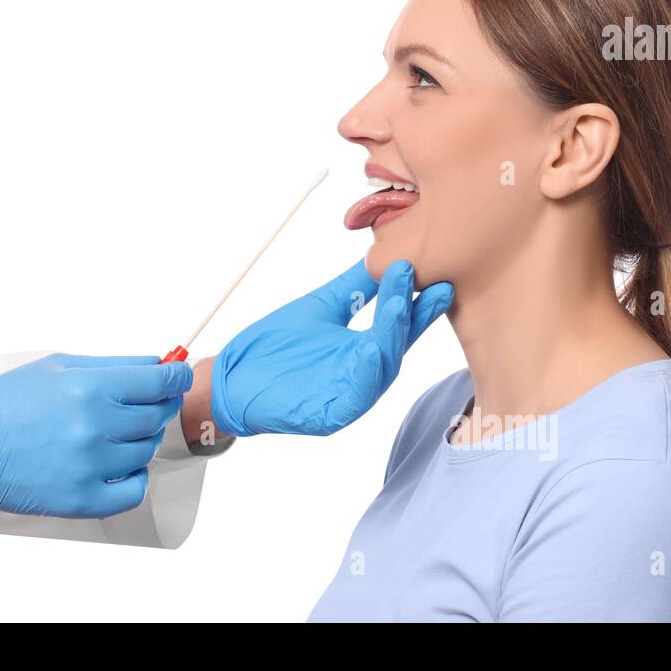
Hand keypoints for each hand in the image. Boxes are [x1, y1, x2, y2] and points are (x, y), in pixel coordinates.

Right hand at [0, 353, 191, 517]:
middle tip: (145, 402)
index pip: (158, 381)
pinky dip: (135, 478)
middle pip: (156, 415)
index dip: (176, 377)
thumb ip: (112, 364)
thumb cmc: (7, 403)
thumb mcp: (57, 367)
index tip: (179, 376)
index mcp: (89, 388)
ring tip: (115, 432)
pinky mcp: (82, 499)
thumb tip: (156, 363)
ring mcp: (90, 466)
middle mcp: (94, 427)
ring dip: (140, 439)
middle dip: (158, 405)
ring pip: (146, 451)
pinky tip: (119, 466)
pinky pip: (134, 491)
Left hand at [210, 258, 452, 436]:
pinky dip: (366, 374)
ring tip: (397, 306)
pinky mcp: (329, 415)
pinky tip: (370, 349)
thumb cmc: (274, 346)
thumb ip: (355, 286)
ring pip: (380, 370)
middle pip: (395, 345)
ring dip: (391, 337)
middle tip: (418, 282)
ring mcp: (347, 397)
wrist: (232, 379)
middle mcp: (362, 374)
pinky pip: (355, 398)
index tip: (438, 281)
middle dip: (408, 314)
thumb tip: (387, 255)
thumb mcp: (323, 306)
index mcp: (364, 350)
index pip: (399, 326)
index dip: (420, 307)